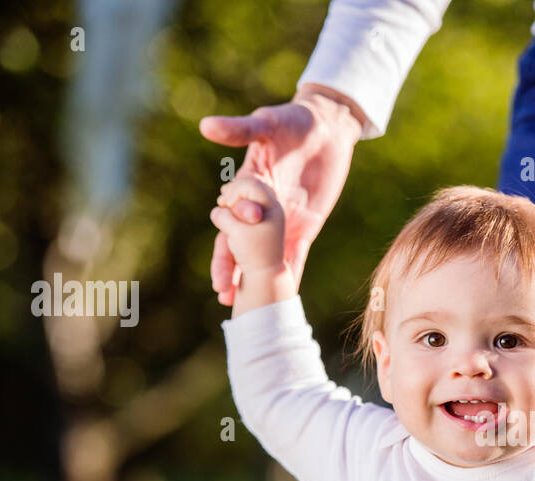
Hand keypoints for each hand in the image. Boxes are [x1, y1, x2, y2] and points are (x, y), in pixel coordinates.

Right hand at [199, 85, 363, 304]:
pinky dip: (289, 274)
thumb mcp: (266, 122)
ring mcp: (282, 220)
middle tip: (224, 294)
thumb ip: (239, 129)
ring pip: (264, 256)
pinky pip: (296, 254)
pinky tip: (284, 297)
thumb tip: (206, 125)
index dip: (224, 242)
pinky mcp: (305, 225)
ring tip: (249, 305)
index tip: (221, 263)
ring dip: (255, 279)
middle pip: (240, 244)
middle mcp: (261, 208)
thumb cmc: (294, 121)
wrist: (327, 128)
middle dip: (231, 268)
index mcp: (246, 187)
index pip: (228, 221)